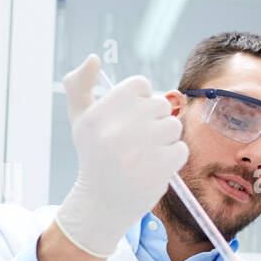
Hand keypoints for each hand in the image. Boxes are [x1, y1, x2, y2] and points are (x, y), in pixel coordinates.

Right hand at [53, 54, 187, 257]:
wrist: (101, 202)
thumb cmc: (94, 155)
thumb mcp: (79, 119)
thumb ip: (79, 85)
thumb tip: (93, 58)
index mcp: (99, 114)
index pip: (141, 85)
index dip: (141, 100)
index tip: (130, 117)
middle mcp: (117, 131)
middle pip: (161, 104)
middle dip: (155, 120)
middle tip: (139, 139)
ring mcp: (139, 151)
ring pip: (174, 126)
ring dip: (166, 138)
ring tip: (148, 151)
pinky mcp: (158, 170)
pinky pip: (181, 149)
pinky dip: (173, 157)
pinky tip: (155, 165)